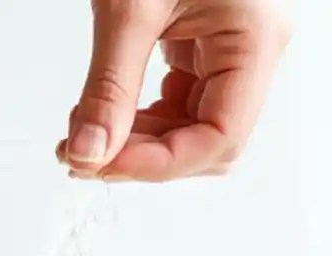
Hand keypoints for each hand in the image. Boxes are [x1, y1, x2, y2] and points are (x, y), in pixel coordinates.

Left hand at [58, 0, 288, 181]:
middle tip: (78, 156)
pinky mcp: (199, 43)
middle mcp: (250, 48)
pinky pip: (175, 100)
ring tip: (77, 137)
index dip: (157, 165)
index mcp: (254, 39)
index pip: (219, 138)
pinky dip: (134, 116)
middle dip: (142, 157)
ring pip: (189, 126)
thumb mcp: (127, 8)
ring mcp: (227, 46)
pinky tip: (97, 114)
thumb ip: (108, 87)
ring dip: (133, 142)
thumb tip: (88, 152)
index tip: (98, 165)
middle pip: (207, 140)